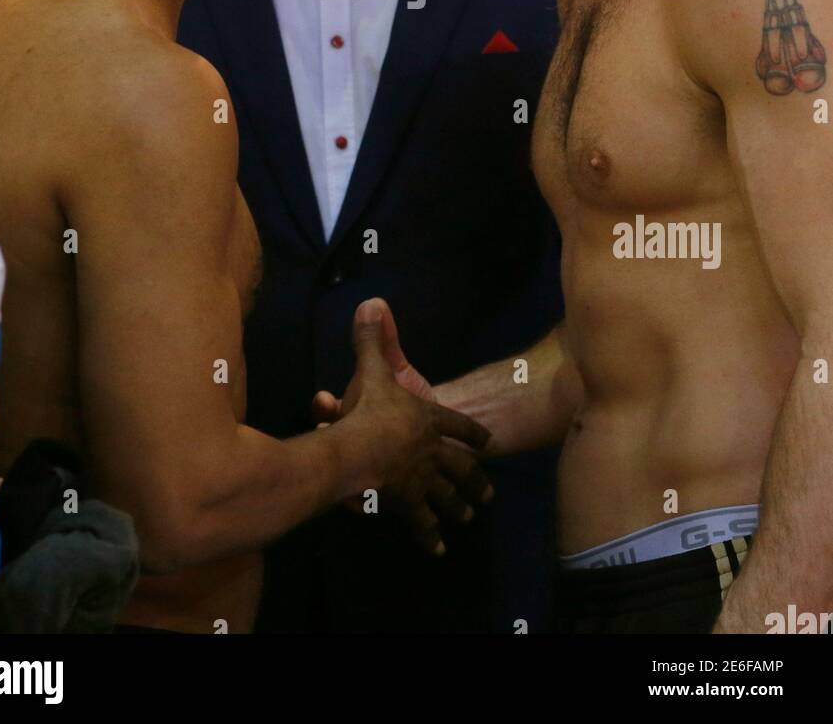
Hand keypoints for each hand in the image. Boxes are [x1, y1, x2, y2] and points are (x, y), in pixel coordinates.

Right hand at [317, 299, 493, 554]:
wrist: (364, 449)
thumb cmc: (370, 408)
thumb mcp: (374, 368)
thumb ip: (374, 338)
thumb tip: (372, 301)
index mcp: (429, 419)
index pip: (458, 426)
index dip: (472, 434)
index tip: (486, 443)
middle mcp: (433, 451)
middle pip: (460, 466)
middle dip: (473, 479)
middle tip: (488, 495)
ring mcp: (422, 479)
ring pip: (446, 495)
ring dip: (457, 505)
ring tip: (468, 516)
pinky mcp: (407, 502)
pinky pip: (420, 521)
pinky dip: (428, 535)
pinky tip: (438, 549)